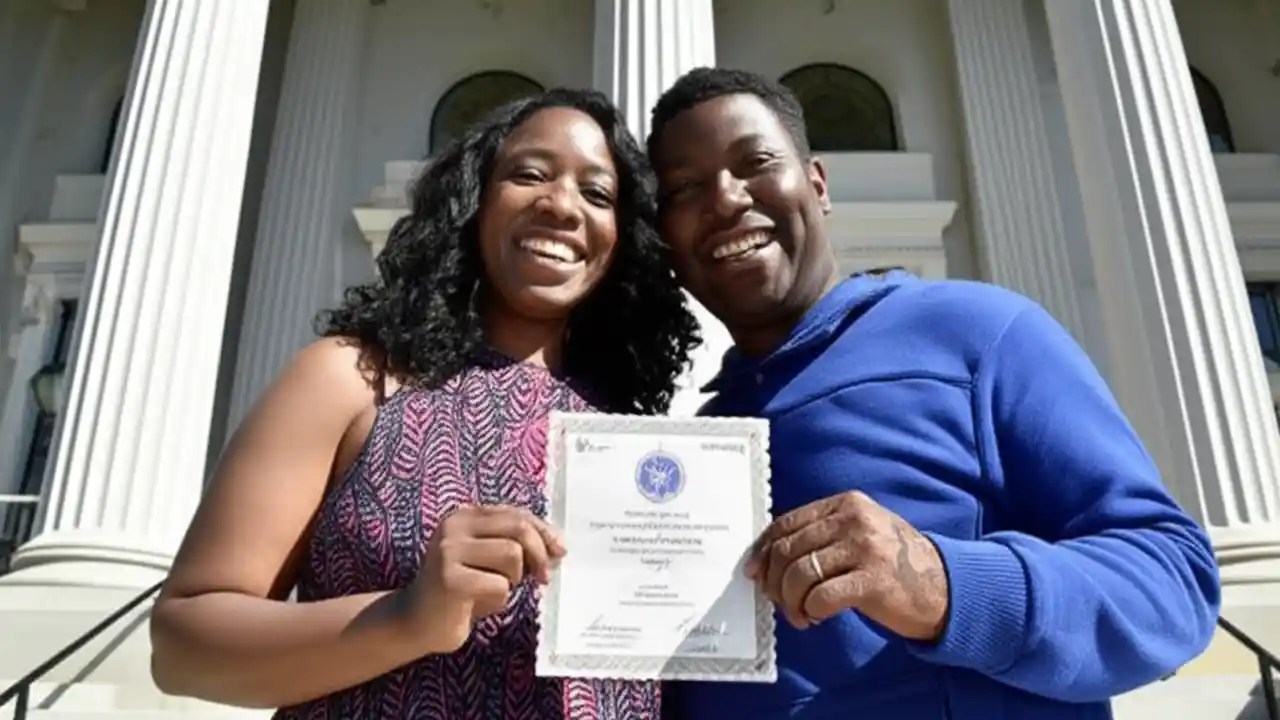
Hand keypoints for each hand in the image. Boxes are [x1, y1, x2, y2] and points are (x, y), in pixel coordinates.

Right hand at [400, 505, 564, 652]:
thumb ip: (515, 544)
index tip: (559, 551)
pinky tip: (477, 606)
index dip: (543, 531)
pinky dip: (499, 600)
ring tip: (493, 590)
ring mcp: (449, 551)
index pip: (516, 513)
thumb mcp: (487, 560)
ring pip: (512, 555)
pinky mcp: (450, 579)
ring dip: (513, 580)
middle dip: (538, 553)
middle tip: (543, 578)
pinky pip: (499, 586)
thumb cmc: (460, 591)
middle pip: (518, 528)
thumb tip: (557, 546)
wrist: (415, 623)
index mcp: (464, 516)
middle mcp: (453, 527)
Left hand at [746, 491, 948, 641]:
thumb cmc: (892, 563)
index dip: (764, 550)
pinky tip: (817, 617)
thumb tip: (766, 559)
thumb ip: (820, 536)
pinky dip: (810, 611)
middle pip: (789, 550)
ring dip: (790, 601)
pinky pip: (821, 597)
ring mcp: (866, 548)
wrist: (944, 587)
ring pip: (800, 574)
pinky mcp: (873, 580)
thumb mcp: (859, 534)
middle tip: (777, 601)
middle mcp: (854, 520)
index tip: (754, 572)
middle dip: (774, 581)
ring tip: (800, 614)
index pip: (787, 523)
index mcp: (846, 504)